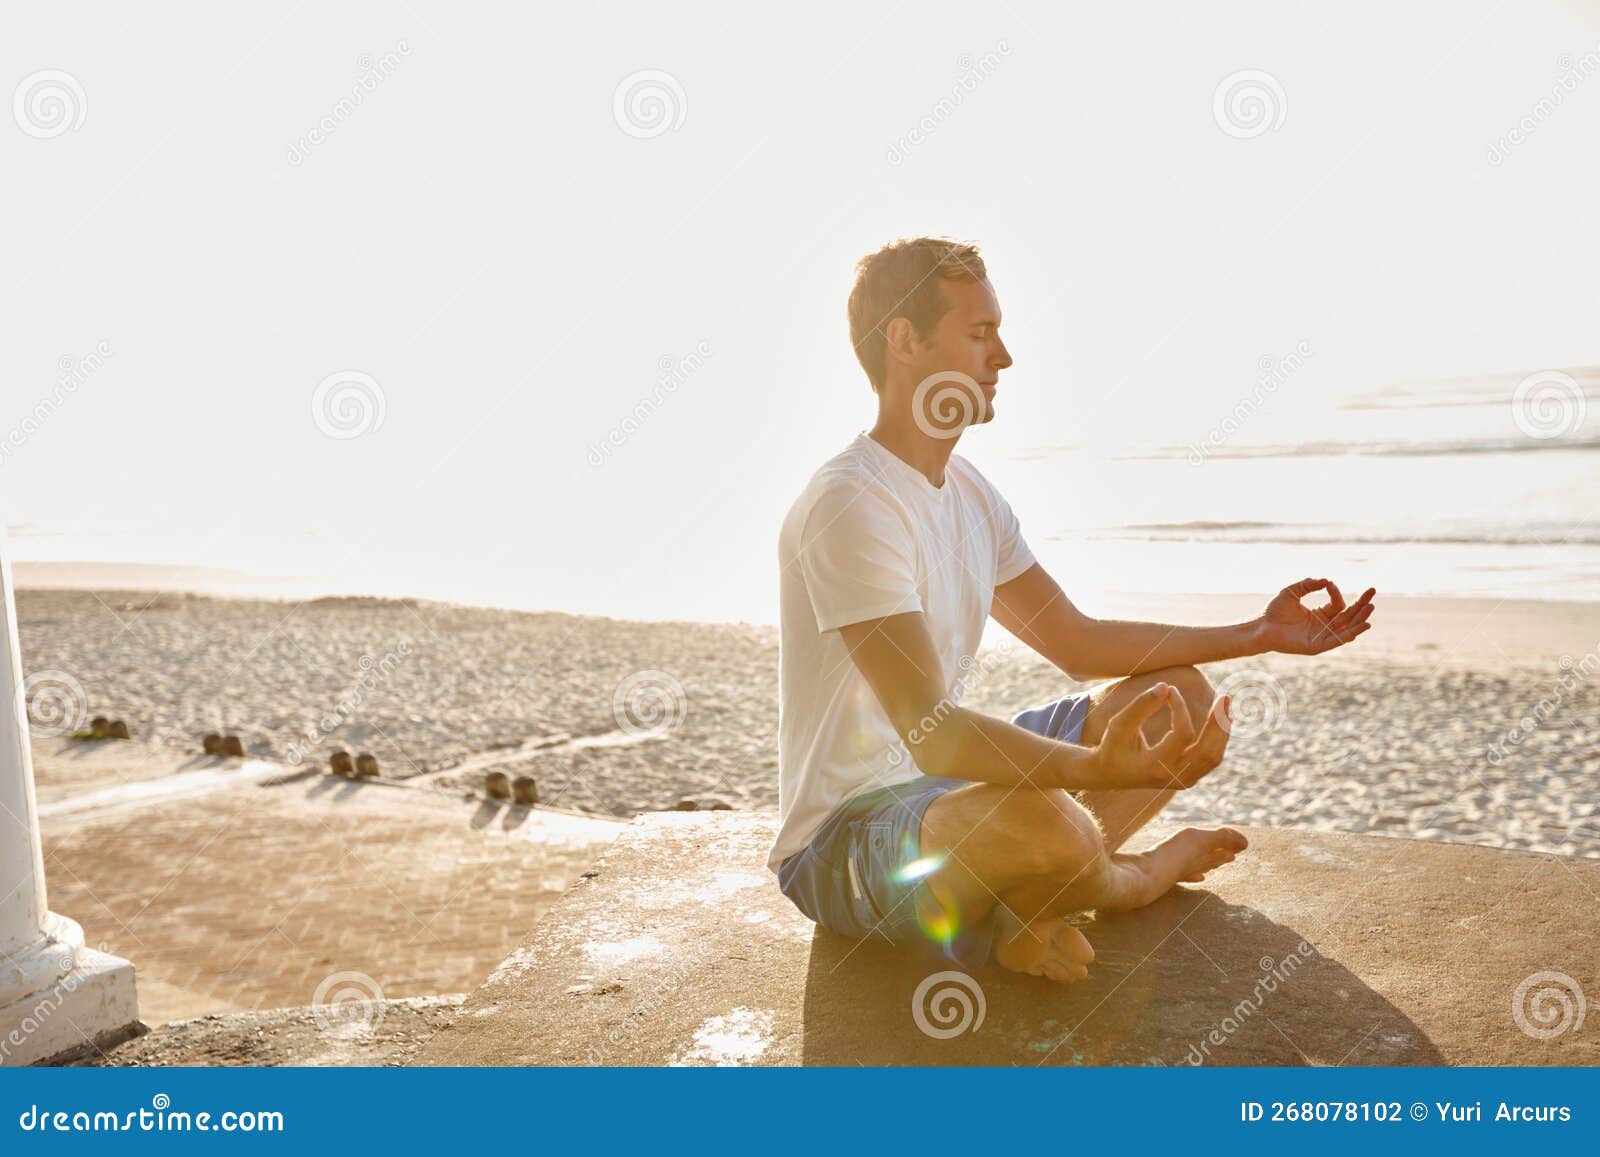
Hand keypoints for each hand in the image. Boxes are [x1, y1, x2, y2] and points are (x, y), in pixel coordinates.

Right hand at [1090, 683, 1232, 789]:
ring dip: (1222, 732)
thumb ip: (1141, 705)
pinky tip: (1220, 721)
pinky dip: (1217, 740)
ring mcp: (1182, 782)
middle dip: (1218, 723)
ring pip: (1213, 757)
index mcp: (1154, 766)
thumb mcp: (1120, 724)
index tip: (1171, 690)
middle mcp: (1172, 778)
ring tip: (1225, 706)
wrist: (1109, 775)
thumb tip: (1166, 686)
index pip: (1182, 734)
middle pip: (1207, 752)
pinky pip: (1209, 760)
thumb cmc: (1113, 746)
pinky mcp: (1187, 779)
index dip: (1181, 708)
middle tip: (1225, 697)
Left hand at [1257, 577, 1374, 654]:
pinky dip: (1352, 633)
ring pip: (1347, 628)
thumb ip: (1308, 585)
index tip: (1329, 584)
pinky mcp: (1318, 647)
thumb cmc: (1274, 610)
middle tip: (1373, 591)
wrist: (1262, 626)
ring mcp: (1322, 637)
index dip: (1336, 593)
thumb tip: (1326, 580)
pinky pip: (1338, 640)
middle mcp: (1324, 626)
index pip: (1337, 604)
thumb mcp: (1292, 592)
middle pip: (1348, 616)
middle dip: (1361, 604)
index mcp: (1320, 614)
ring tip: (1371, 606)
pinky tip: (1364, 625)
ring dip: (1360, 618)